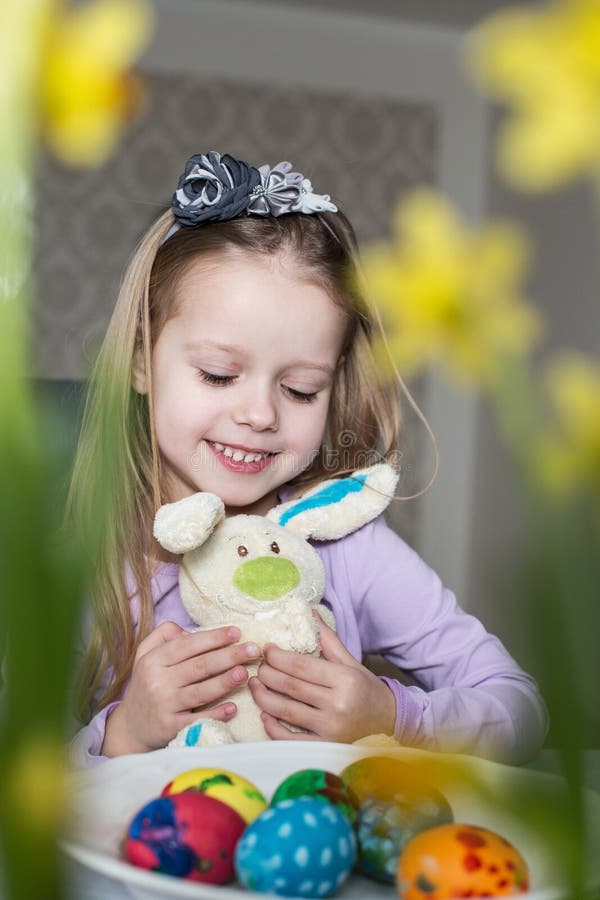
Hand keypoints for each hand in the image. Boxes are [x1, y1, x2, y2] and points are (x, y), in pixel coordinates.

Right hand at [101, 621, 260, 755]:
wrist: (131, 727)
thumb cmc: (146, 685)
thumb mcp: (145, 655)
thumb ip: (163, 635)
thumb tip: (188, 630)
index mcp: (154, 661)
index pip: (188, 645)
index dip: (213, 637)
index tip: (236, 632)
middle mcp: (158, 682)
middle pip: (199, 666)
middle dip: (229, 656)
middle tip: (253, 649)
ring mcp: (165, 706)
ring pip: (201, 692)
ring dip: (225, 682)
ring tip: (245, 672)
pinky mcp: (171, 728)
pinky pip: (197, 720)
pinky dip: (215, 714)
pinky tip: (233, 707)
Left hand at [248, 619, 395, 742]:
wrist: (387, 720)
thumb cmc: (365, 688)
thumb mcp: (349, 661)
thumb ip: (327, 639)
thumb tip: (308, 612)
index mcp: (345, 679)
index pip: (302, 665)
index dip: (278, 656)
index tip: (267, 650)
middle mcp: (338, 704)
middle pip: (290, 686)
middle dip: (267, 674)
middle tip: (258, 666)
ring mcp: (330, 728)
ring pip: (285, 711)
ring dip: (263, 697)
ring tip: (254, 685)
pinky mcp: (324, 746)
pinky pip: (290, 739)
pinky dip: (273, 727)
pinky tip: (265, 715)